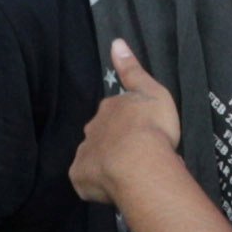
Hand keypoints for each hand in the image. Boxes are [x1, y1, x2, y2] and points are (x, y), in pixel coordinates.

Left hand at [68, 36, 187, 206]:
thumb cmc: (151, 126)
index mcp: (109, 110)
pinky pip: (85, 181)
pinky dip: (95, 184)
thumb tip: (116, 42)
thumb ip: (132, 70)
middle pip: (100, 134)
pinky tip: (111, 190)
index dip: (126, 123)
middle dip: (112, 142)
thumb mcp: (151, 91)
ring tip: (125, 176)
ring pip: (92, 157)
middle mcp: (92, 129)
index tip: (140, 132)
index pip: (113, 113)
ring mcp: (84, 154)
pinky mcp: (80, 178)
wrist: (139, 162)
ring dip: (104, 164)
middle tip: (133, 156)